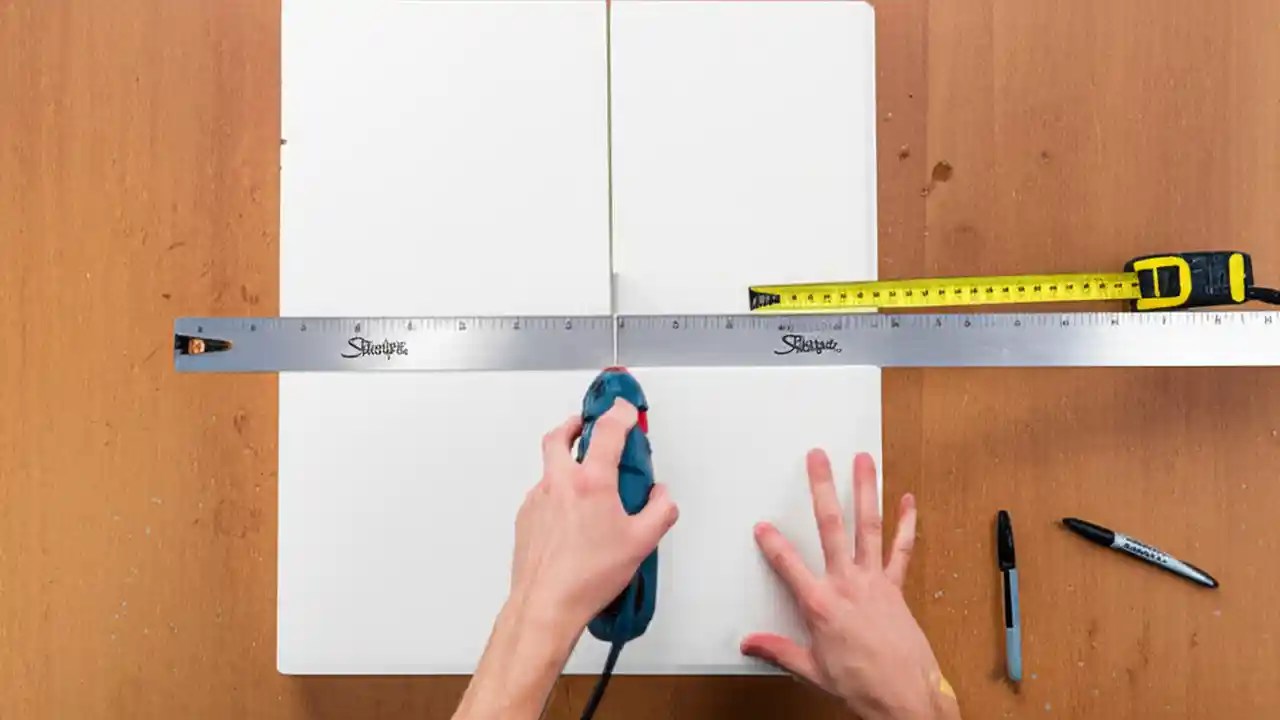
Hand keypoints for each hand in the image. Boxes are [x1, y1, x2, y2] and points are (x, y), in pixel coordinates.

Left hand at [510, 398, 679, 632]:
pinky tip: (572, 519)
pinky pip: (542, 496)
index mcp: (590, 482)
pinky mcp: (526, 518)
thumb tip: (662, 495)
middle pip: (559, 436)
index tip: (626, 411)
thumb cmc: (589, 576)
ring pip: (549, 468)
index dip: (619, 415)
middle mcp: (559, 484)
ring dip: (565, 463)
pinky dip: (557, 494)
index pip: (607, 432)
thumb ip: (660, 511)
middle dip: (575, 425)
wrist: (546, 604)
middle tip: (587, 427)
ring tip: (586, 484)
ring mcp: (537, 500)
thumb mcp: (642, 543)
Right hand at [741, 451, 957, 719]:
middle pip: (831, 527)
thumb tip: (750, 644)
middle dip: (822, 489)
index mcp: (821, 605)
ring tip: (864, 461)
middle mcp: (848, 585)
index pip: (789, 566)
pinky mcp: (896, 588)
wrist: (906, 699)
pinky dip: (907, 524)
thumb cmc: (862, 685)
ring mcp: (875, 582)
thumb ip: (779, 650)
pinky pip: (902, 550)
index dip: (772, 543)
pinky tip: (908, 500)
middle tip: (818, 459)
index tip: (762, 525)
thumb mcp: (811, 670)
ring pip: (868, 526)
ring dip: (866, 491)